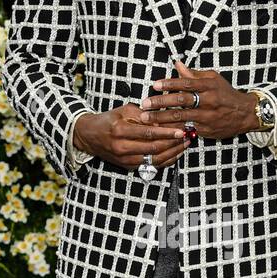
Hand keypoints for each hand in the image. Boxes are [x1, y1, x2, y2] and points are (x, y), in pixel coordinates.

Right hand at [74, 105, 190, 170]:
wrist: (89, 136)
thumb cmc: (109, 120)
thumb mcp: (124, 110)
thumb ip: (144, 115)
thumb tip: (163, 120)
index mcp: (120, 130)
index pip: (148, 133)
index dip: (166, 132)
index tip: (181, 130)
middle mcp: (122, 147)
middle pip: (154, 148)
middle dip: (173, 143)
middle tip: (187, 136)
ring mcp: (125, 160)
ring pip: (154, 159)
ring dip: (172, 152)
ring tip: (185, 144)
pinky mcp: (128, 167)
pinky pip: (151, 166)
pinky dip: (166, 160)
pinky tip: (176, 153)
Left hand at [140, 59, 255, 140]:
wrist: (245, 113)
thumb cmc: (226, 93)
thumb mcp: (213, 79)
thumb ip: (194, 74)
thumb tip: (177, 64)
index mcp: (209, 86)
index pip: (187, 83)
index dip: (170, 84)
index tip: (155, 85)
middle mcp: (208, 101)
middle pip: (181, 101)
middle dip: (161, 102)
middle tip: (145, 104)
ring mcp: (207, 117)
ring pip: (181, 117)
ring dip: (161, 118)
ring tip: (147, 118)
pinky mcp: (206, 130)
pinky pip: (186, 129)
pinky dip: (172, 129)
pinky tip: (159, 129)